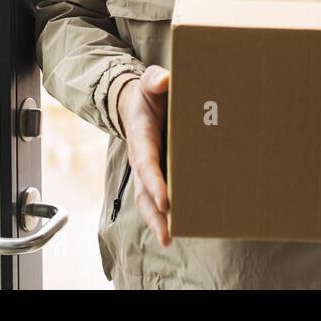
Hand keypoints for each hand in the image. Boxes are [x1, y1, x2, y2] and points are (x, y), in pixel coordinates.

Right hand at [118, 65, 171, 246]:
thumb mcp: (149, 81)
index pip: (146, 163)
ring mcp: (149, 168)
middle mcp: (141, 157)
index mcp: (141, 136)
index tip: (165, 199)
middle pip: (144, 191)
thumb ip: (154, 80)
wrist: (137, 102)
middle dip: (154, 214)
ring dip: (158, 220)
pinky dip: (167, 212)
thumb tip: (165, 80)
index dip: (154, 181)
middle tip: (166, 235)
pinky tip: (183, 226)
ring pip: (149, 199)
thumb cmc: (148, 93)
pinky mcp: (158, 172)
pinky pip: (160, 195)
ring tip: (170, 240)